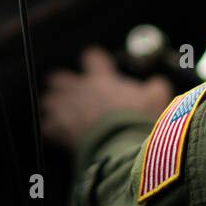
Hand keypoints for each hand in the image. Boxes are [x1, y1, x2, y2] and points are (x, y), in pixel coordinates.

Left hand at [40, 46, 173, 150]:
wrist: (122, 146)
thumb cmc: (139, 120)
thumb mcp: (158, 99)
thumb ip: (156, 87)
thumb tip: (158, 83)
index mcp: (102, 79)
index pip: (93, 58)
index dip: (94, 60)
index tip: (95, 63)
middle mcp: (80, 90)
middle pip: (60, 78)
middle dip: (62, 83)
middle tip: (68, 89)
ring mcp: (66, 109)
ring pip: (49, 100)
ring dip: (54, 105)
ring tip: (58, 111)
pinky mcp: (59, 130)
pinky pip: (47, 126)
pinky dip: (50, 129)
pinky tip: (56, 133)